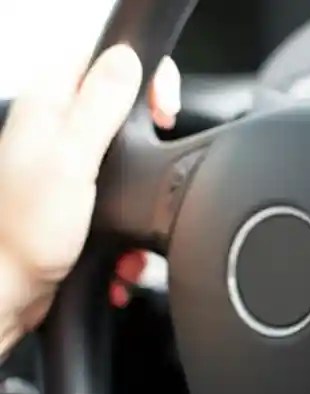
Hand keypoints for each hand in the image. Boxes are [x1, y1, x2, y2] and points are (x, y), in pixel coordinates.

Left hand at [0, 44, 179, 354]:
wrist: (13, 289)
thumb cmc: (28, 232)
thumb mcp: (72, 160)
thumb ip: (99, 105)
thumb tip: (127, 59)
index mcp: (46, 108)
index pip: (99, 58)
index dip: (141, 72)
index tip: (163, 106)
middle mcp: (53, 130)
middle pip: (119, 103)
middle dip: (151, 131)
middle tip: (161, 143)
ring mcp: (64, 163)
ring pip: (126, 152)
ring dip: (145, 183)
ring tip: (141, 205)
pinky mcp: (77, 197)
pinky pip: (122, 191)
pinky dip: (133, 215)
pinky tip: (127, 236)